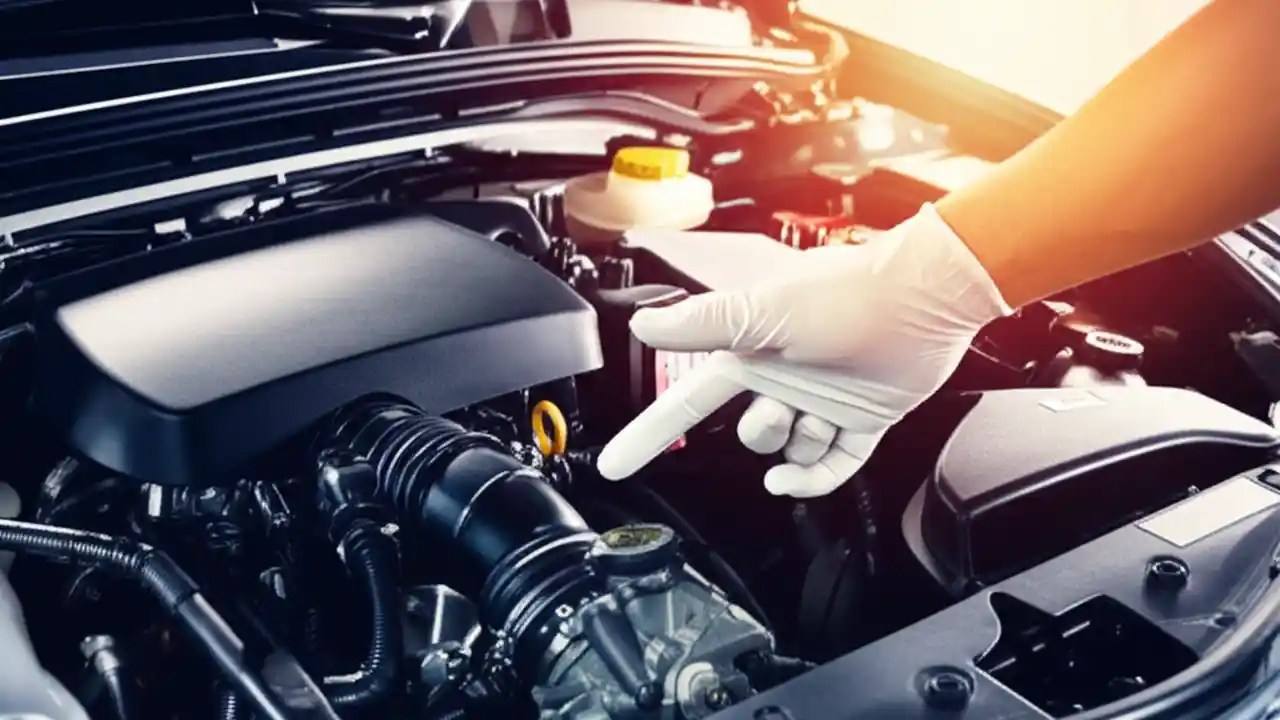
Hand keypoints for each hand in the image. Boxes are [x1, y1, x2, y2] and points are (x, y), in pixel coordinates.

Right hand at [596, 204, 1011, 497]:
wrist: (924, 299)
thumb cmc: (845, 295)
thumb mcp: (764, 310)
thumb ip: (703, 324)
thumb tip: (644, 326)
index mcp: (750, 353)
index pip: (688, 402)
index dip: (651, 432)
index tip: (616, 462)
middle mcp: (782, 379)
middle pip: (750, 435)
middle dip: (762, 434)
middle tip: (781, 408)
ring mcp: (821, 401)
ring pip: (792, 453)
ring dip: (802, 446)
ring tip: (823, 414)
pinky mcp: (860, 420)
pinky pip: (830, 468)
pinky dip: (815, 479)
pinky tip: (804, 477)